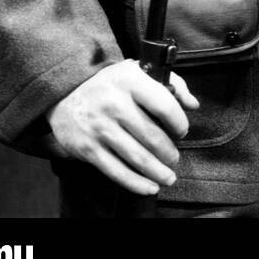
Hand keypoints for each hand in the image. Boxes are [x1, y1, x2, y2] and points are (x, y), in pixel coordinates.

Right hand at [45, 60, 199, 194]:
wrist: (65, 93)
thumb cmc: (111, 83)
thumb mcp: (139, 71)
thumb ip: (172, 83)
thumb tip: (193, 104)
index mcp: (130, 81)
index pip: (164, 105)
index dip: (179, 123)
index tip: (182, 131)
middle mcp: (114, 104)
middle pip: (151, 136)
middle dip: (169, 153)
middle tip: (175, 159)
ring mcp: (99, 128)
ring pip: (136, 157)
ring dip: (157, 171)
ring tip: (169, 176)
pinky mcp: (88, 148)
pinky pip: (116, 171)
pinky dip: (136, 183)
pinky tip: (150, 187)